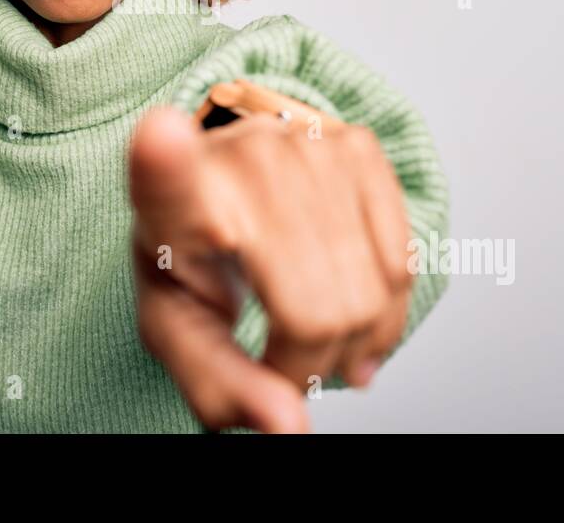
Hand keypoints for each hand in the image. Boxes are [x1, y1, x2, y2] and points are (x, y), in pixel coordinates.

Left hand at [128, 104, 413, 432]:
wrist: (228, 178)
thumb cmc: (192, 255)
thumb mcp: (177, 325)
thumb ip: (219, 383)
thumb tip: (290, 427)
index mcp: (171, 199)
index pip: (163, 174)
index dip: (164, 160)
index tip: (160, 136)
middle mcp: (240, 158)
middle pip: (315, 309)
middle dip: (310, 367)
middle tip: (288, 369)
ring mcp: (306, 144)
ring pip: (369, 293)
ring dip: (353, 345)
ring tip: (319, 344)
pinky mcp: (358, 146)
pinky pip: (402, 265)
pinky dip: (385, 314)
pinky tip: (356, 316)